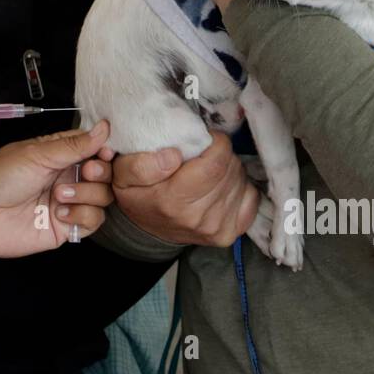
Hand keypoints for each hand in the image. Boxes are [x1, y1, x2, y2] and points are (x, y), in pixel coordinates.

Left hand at [0, 121, 115, 257]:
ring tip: (59, 195)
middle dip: (100, 171)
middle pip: (104, 172)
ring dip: (86, 194)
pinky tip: (60, 213)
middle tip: (87, 172)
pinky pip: (93, 220)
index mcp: (58, 154)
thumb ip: (73, 145)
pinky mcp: (67, 225)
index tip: (104, 151)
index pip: (94, 147)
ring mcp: (69, 201)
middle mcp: (66, 176)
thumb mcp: (36, 155)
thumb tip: (103, 129)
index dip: (103, 148)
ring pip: (103, 196)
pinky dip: (81, 215)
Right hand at [111, 131, 257, 247]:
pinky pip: (250, 197)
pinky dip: (239, 186)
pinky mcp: (229, 234)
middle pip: (230, 169)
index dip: (216, 142)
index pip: (216, 162)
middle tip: (203, 155)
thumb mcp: (122, 174)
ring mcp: (216, 229)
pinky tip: (221, 185)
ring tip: (209, 170)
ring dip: (229, 169)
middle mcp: (198, 218)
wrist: (147, 231)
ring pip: (241, 180)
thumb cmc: (138, 195)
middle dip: (221, 154)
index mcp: (173, 201)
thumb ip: (142, 164)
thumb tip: (173, 155)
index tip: (204, 139)